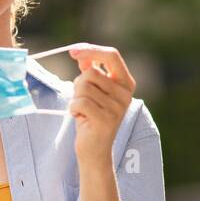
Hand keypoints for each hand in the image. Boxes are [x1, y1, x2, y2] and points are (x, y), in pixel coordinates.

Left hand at [66, 44, 135, 164]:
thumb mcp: (92, 91)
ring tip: (83, 111)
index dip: (91, 50)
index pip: (112, 56)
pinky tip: (80, 118)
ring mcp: (117, 107)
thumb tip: (82, 54)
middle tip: (81, 99)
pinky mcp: (105, 120)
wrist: (94, 149)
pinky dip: (73, 109)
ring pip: (83, 87)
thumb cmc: (91, 117)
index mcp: (126, 83)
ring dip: (75, 98)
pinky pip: (79, 102)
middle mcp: (126, 94)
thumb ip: (90, 72)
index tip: (73, 51)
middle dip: (78, 84)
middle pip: (91, 73)